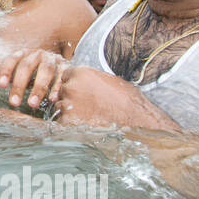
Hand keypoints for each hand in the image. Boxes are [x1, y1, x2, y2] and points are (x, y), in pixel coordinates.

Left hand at [0, 49, 66, 109]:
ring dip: (39, 88)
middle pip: (27, 66)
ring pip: (46, 71)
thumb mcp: (19, 68)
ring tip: (32, 104)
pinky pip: (62, 77)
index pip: (12, 59)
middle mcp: (38, 54)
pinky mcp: (67, 68)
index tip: (1, 85)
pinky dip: (57, 88)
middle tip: (14, 103)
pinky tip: (52, 99)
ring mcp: (53, 60)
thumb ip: (2, 69)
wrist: (59, 64)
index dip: (6, 71)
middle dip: (19, 85)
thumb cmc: (35, 69)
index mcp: (24, 53)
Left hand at [51, 66, 178, 130]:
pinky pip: (63, 122)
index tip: (82, 91)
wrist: (136, 121)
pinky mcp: (68, 122)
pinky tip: (87, 126)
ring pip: (61, 107)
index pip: (66, 76)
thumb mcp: (109, 80)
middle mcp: (71, 87)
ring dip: (71, 112)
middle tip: (87, 107)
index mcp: (81, 73)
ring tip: (90, 117)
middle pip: (63, 92)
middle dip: (71, 98)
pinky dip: (71, 125)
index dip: (74, 84)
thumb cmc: (128, 101)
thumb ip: (91, 80)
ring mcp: (68, 105)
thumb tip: (83, 82)